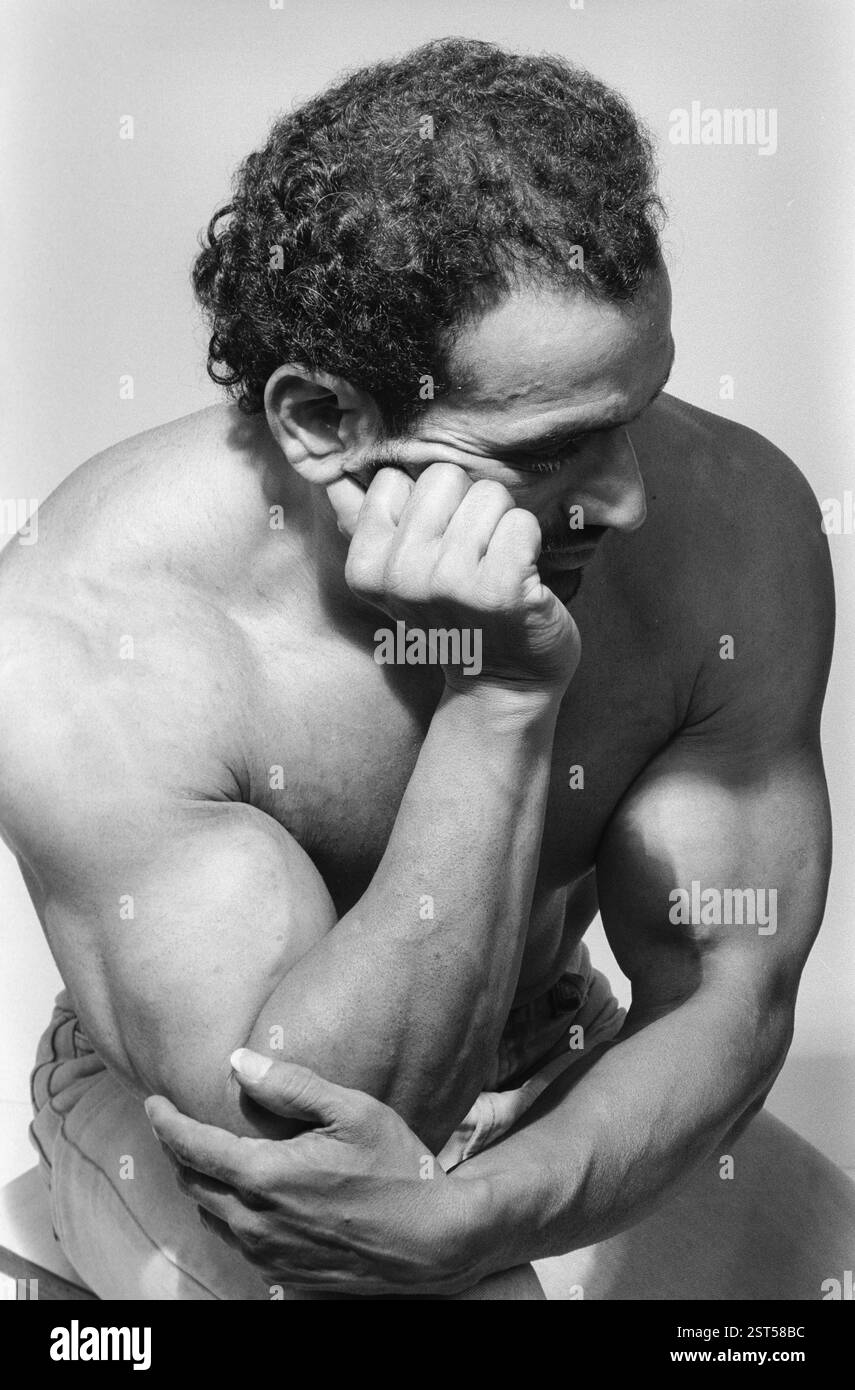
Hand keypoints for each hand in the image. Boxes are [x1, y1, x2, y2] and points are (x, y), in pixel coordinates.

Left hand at [145, 1050, 484, 1296]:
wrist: (433, 1243)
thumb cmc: (398, 1171)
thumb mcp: (352, 1111)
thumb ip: (291, 1085)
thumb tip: (238, 1062)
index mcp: (265, 1176)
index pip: (190, 1147)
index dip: (165, 1122)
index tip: (154, 1103)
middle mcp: (256, 1222)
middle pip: (193, 1183)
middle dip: (181, 1152)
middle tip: (183, 1126)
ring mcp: (269, 1257)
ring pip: (213, 1217)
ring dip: (206, 1186)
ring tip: (219, 1160)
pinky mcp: (285, 1279)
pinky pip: (241, 1245)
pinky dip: (235, 1217)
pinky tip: (257, 1200)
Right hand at [343, 462, 580, 693]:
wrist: (500, 683)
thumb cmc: (453, 617)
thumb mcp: (395, 577)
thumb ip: (362, 523)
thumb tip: (330, 469)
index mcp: (365, 568)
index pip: (393, 480)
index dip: (425, 506)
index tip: (435, 547)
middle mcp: (401, 576)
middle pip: (444, 477)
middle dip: (468, 506)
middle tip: (474, 556)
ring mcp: (450, 584)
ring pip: (489, 494)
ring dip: (503, 525)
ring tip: (496, 567)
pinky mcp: (499, 590)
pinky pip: (522, 522)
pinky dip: (531, 543)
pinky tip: (522, 578)